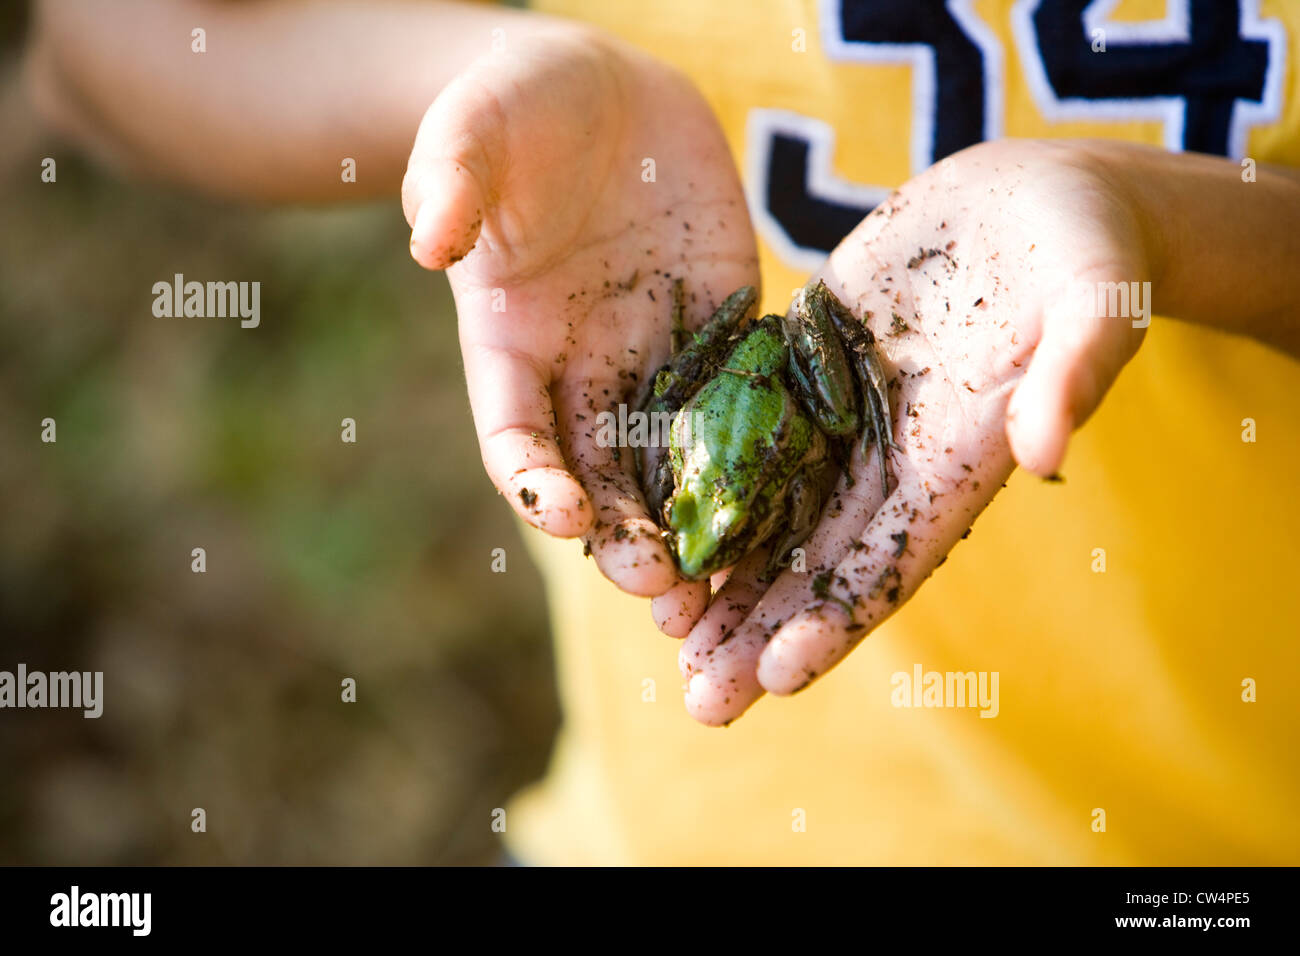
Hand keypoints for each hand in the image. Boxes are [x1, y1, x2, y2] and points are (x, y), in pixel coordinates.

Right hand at [401, 26, 758, 604]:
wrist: (601, 90)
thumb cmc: (518, 106)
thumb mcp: (472, 129)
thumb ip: (450, 178)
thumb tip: (428, 241)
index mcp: (511, 342)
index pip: (514, 435)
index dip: (535, 484)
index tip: (567, 520)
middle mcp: (583, 368)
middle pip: (601, 475)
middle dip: (629, 536)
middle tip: (662, 588)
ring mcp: (657, 355)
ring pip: (676, 463)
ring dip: (697, 526)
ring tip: (725, 585)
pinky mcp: (726, 330)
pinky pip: (748, 399)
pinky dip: (765, 453)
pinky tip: (793, 501)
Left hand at [680, 138, 1150, 723]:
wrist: (1035, 194)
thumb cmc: (1087, 243)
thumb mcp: (1095, 296)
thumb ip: (1075, 369)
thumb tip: (1046, 454)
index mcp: (961, 453)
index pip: (894, 556)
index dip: (837, 619)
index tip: (778, 679)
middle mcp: (896, 450)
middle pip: (821, 557)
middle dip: (761, 630)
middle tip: (701, 702)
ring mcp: (847, 409)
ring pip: (775, 507)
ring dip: (725, 572)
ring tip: (667, 635)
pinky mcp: (808, 358)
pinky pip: (749, 426)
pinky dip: (709, 476)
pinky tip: (658, 518)